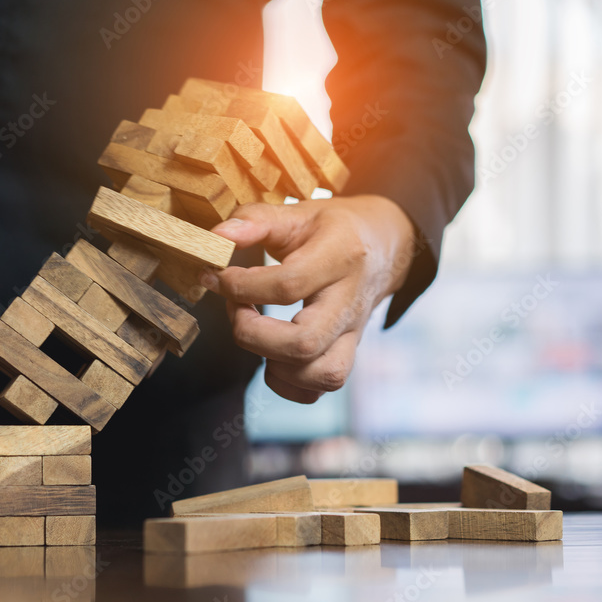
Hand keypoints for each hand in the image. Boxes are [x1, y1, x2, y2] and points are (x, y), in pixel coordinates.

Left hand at [200, 194, 416, 403]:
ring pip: (322, 374)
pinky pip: (321, 388)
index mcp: (339, 257)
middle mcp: (349, 301)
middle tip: (236, 309)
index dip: (242, 286)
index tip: (217, 276)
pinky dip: (289, 384)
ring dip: (275, 364)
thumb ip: (254, 221)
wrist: (385, 246)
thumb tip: (216, 237)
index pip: (288, 284)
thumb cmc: (335, 230)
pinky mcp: (347, 352)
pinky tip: (272, 357)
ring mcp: (352, 332)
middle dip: (253, 334)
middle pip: (304, 342)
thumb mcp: (298, 213)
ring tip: (256, 334)